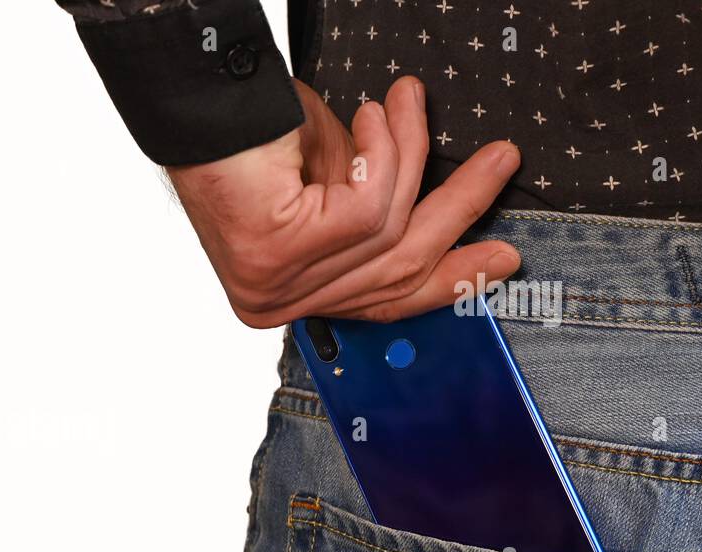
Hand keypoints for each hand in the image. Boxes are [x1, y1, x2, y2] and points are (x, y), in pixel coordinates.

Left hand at [165, 77, 521, 326]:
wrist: (200, 106)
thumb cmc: (254, 137)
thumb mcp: (333, 182)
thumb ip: (375, 211)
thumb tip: (442, 209)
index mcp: (286, 295)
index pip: (381, 300)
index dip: (448, 279)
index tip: (497, 259)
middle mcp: (276, 302)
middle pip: (396, 270)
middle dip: (458, 211)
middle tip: (501, 160)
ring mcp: (275, 286)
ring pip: (388, 230)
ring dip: (410, 154)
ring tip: (407, 99)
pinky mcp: (278, 254)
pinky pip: (368, 207)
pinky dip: (381, 152)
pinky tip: (369, 116)